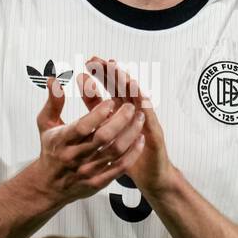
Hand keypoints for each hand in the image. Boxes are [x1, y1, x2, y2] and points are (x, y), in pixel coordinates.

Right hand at [31, 69, 145, 205]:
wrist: (47, 185)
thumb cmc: (50, 149)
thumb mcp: (46, 124)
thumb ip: (54, 101)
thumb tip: (54, 79)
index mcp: (62, 140)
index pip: (84, 126)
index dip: (99, 112)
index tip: (111, 101)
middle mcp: (74, 157)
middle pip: (103, 137)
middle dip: (121, 120)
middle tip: (131, 107)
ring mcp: (87, 171)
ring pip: (115, 151)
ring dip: (131, 133)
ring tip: (140, 119)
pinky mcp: (97, 183)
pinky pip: (120, 168)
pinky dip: (132, 153)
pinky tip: (139, 139)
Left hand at [83, 56, 172, 196]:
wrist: (150, 176)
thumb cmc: (128, 154)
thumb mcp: (106, 131)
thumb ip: (94, 110)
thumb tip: (82, 88)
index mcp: (122, 110)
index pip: (111, 87)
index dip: (102, 74)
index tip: (90, 61)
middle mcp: (135, 111)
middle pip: (123, 86)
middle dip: (112, 72)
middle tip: (99, 60)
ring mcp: (146, 120)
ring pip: (137, 97)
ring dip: (127, 83)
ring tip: (117, 70)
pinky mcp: (154, 133)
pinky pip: (149, 116)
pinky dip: (144, 104)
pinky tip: (138, 95)